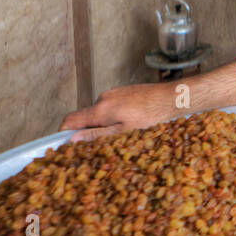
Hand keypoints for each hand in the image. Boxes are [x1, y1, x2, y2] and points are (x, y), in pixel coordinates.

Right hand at [60, 82, 178, 141]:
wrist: (171, 98)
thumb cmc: (151, 117)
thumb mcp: (124, 132)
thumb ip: (97, 135)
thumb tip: (73, 140)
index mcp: (101, 109)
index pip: (70, 119)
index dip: (64, 132)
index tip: (66, 144)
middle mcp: (103, 98)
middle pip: (85, 117)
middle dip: (88, 131)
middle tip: (102, 144)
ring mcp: (113, 92)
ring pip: (99, 112)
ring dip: (103, 124)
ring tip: (122, 133)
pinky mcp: (122, 91)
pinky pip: (110, 105)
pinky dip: (113, 116)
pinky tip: (129, 122)